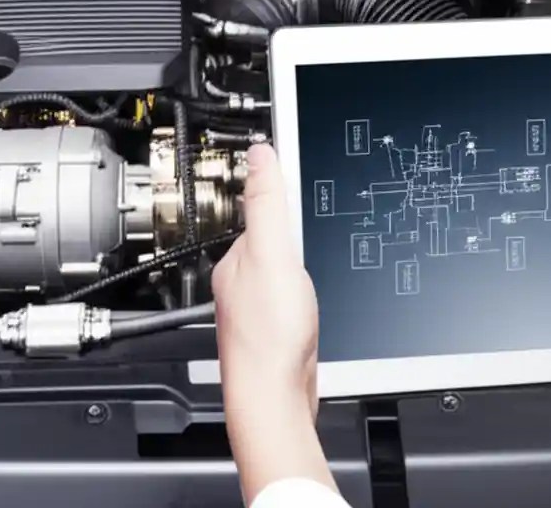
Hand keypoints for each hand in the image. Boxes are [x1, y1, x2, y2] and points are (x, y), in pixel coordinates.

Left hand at [213, 143, 336, 501]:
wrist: (274, 397)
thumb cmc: (268, 334)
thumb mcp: (273, 253)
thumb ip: (267, 203)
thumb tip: (259, 151)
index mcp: (236, 259)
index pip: (258, 211)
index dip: (279, 192)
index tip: (295, 173)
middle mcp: (239, 283)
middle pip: (270, 240)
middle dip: (290, 230)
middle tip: (314, 218)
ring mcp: (257, 309)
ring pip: (280, 271)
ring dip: (297, 263)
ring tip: (314, 257)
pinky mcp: (277, 333)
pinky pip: (290, 299)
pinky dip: (302, 291)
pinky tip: (312, 301)